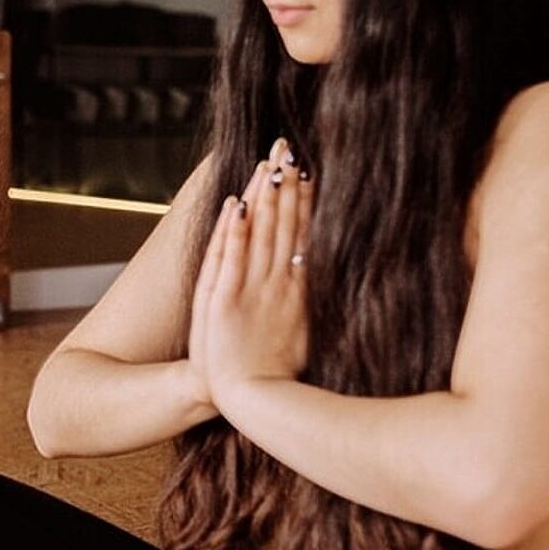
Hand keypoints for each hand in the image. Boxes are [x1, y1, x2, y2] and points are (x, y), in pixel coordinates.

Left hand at [195, 139, 312, 413]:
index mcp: (299, 290)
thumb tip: (324, 272)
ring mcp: (251, 291)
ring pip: (259, 235)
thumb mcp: (304, 332)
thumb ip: (313, 301)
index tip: (309, 171)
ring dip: (263, 197)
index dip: (306, 202)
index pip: (305, 235)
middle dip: (285, 186)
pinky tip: (237, 204)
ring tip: (267, 164)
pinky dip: (234, 231)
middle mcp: (279, 285)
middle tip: (288, 150)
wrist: (243, 399)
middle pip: (284, 225)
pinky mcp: (224, 301)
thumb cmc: (272, 370)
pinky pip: (230, 259)